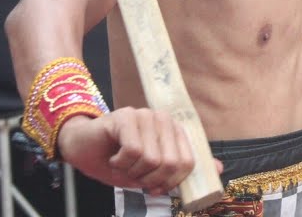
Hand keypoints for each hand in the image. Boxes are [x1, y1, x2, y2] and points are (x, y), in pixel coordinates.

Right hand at [56, 107, 219, 193]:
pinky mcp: (126, 116)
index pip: (187, 163)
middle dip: (149, 179)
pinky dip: (121, 163)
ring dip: (132, 171)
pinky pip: (133, 151)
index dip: (170, 182)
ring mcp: (146, 115)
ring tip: (123, 164)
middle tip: (133, 174)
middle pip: (170, 163)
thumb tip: (219, 168)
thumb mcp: (151, 172)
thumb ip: (183, 169)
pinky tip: (114, 157)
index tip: (153, 186)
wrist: (82, 149)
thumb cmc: (117, 161)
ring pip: (151, 158)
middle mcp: (164, 120)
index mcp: (174, 132)